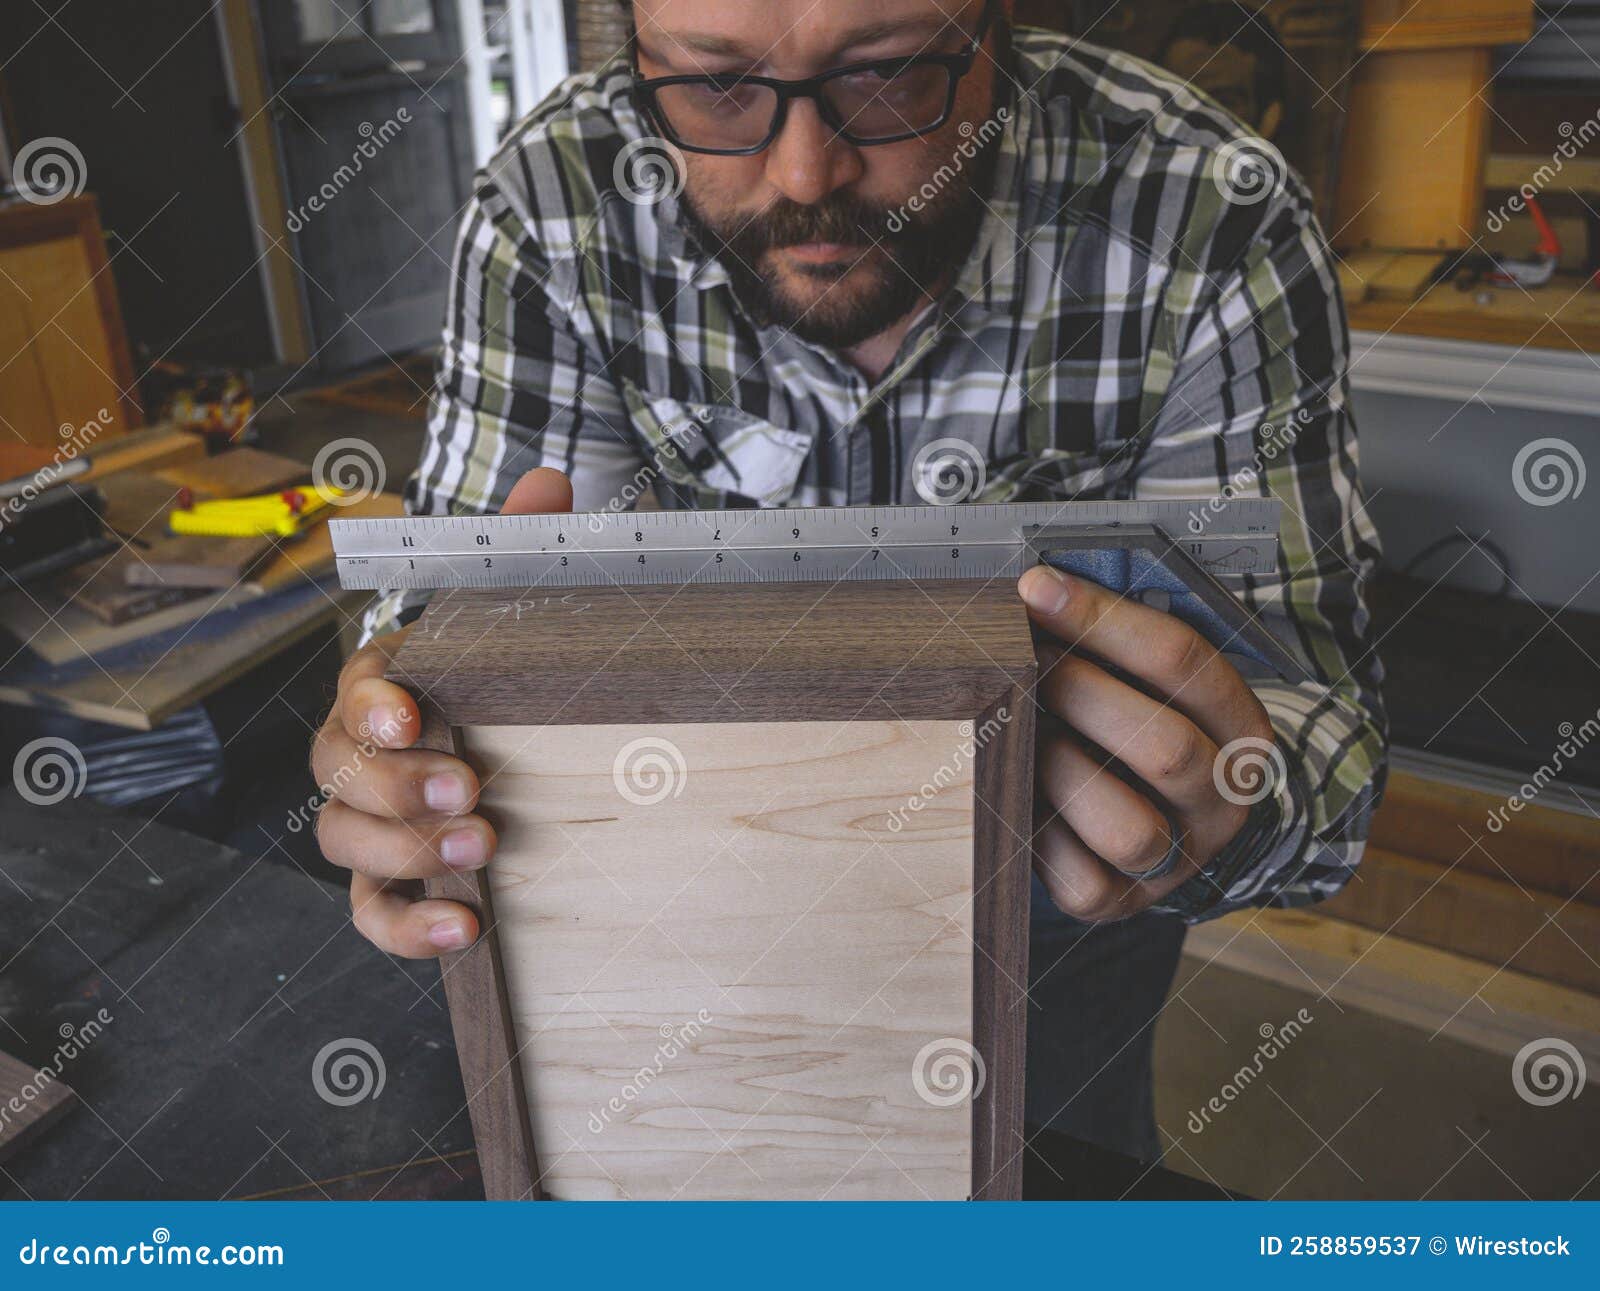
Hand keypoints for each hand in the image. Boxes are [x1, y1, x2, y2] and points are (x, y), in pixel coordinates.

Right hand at [311, 468, 574, 956]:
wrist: (519, 738)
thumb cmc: (505, 673)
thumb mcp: (521, 607)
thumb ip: (526, 546)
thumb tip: (550, 484)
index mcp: (388, 682)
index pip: (357, 688)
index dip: (373, 704)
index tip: (411, 714)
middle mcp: (362, 752)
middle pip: (337, 773)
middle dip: (394, 785)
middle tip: (465, 790)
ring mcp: (371, 821)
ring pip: (342, 843)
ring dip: (404, 850)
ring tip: (481, 848)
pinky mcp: (397, 880)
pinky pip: (373, 913)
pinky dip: (407, 928)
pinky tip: (463, 932)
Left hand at [1017, 564, 1277, 921]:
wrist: (1161, 828)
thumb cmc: (1138, 730)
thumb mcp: (1151, 686)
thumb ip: (1113, 645)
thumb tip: (1036, 593)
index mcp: (1240, 730)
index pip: (1183, 661)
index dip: (1102, 619)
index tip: (1038, 589)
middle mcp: (1221, 801)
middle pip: (1165, 748)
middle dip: (1080, 693)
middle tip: (1022, 660)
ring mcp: (1177, 859)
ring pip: (1128, 827)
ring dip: (1059, 770)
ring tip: (1018, 734)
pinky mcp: (1122, 901)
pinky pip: (1082, 881)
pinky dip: (1039, 835)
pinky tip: (1016, 791)